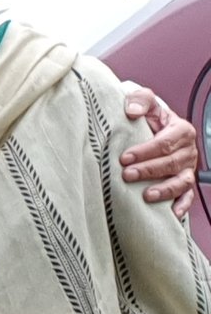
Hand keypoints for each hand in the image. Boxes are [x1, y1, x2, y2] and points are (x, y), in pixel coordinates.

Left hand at [121, 86, 199, 218]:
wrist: (151, 127)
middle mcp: (188, 151)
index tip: (125, 158)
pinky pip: (187, 196)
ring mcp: (187, 168)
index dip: (145, 151)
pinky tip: (171, 213)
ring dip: (164, 190)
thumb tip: (132, 111)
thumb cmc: (148, 116)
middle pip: (171, 163)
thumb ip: (140, 100)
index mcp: (181, 130)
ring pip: (182, 181)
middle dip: (149, 170)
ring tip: (146, 195)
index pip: (164, 143)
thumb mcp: (145, 101)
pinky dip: (182, 205)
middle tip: (127, 175)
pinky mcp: (184, 183)